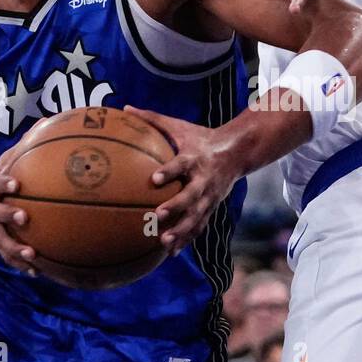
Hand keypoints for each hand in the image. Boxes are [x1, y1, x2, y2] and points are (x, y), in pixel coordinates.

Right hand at [0, 148, 37, 275]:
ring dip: (15, 249)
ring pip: (0, 241)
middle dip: (7, 215)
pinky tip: (37, 272)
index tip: (16, 184)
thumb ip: (21, 148)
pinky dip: (21, 264)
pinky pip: (7, 257)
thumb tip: (46, 121)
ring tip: (32, 255)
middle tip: (23, 218)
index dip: (4, 183)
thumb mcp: (1, 166)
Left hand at [124, 105, 242, 255]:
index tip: (154, 179)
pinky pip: (199, 226)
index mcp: (195, 158)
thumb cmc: (200, 137)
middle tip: (157, 215)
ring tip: (164, 242)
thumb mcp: (179, 126)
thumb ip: (152, 119)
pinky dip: (186, 239)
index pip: (181, 165)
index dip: (169, 172)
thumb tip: (124, 108)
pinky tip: (171, 253)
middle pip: (191, 196)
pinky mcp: (211, 208)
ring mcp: (209, 196)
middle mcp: (203, 179)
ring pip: (196, 217)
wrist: (236, 152)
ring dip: (181, 231)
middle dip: (176, 207)